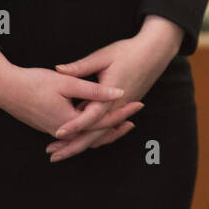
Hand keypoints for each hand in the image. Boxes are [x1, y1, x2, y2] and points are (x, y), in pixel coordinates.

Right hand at [0, 51, 141, 150]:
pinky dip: (89, 130)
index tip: (138, 103)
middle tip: (135, 115)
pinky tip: (97, 121)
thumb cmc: (34, 82)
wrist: (4, 88)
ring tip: (122, 121)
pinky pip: (76, 134)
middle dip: (117, 125)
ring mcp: (55, 131)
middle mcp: (63, 131)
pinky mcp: (50, 127)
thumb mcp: (66, 82)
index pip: (103, 121)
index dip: (122, 111)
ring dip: (104, 130)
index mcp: (70, 121)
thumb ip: (93, 89)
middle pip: (96, 134)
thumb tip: (118, 92)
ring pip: (86, 136)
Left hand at [44, 15, 184, 161]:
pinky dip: (94, 136)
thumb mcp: (103, 56)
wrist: (155, 53)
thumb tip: (58, 69)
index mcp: (112, 95)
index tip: (57, 133)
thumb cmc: (129, 51)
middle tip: (54, 156)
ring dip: (82, 144)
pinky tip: (80, 138)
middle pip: (96, 134)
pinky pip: (107, 128)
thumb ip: (81, 66)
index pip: (91, 116)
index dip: (74, 125)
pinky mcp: (123, 108)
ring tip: (62, 151)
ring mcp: (122, 109)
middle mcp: (118, 107)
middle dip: (74, 146)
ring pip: (101, 134)